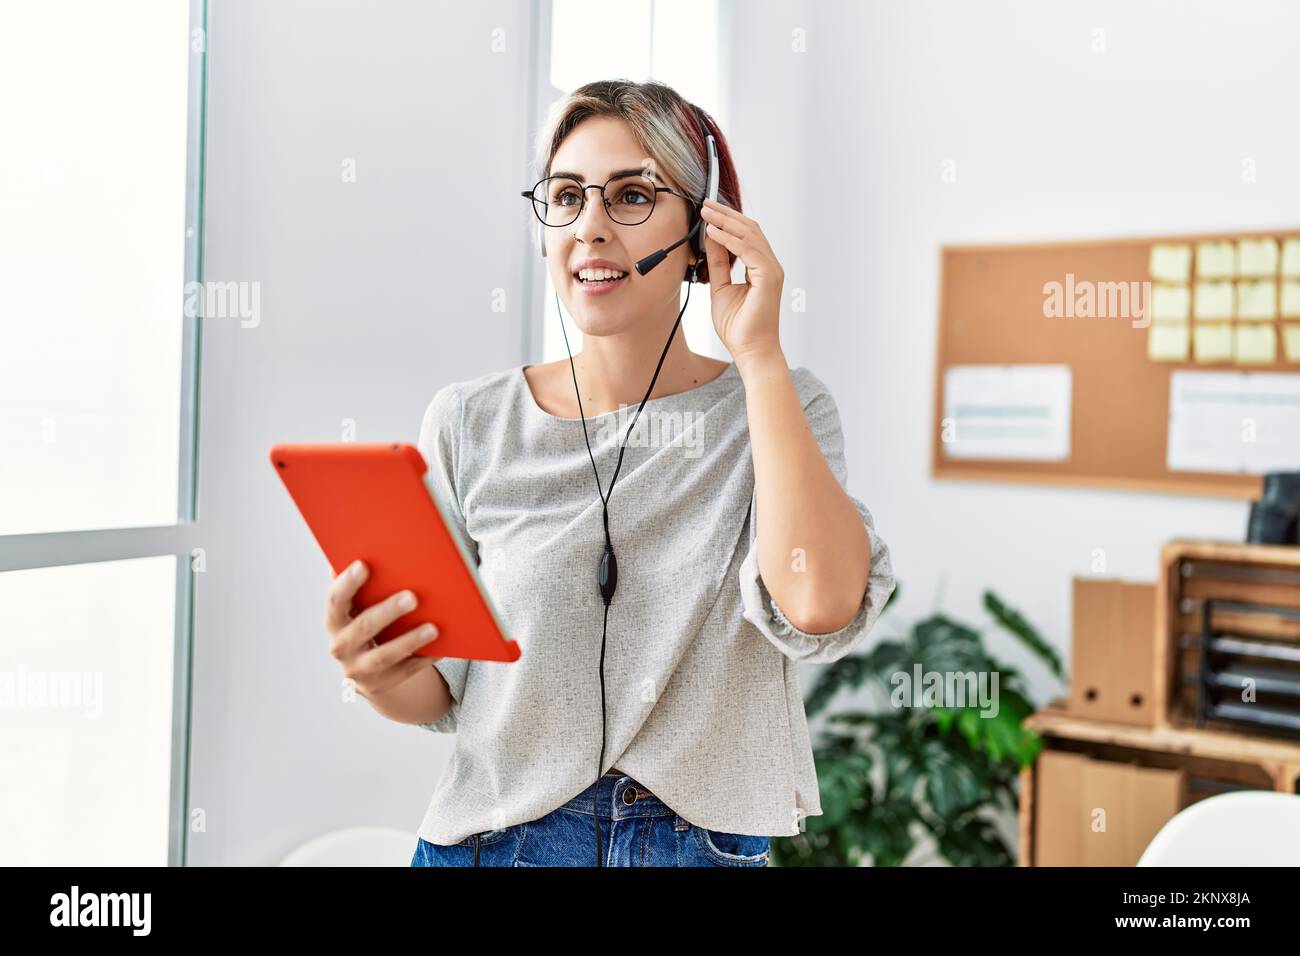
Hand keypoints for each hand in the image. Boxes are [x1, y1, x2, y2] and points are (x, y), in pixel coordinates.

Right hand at [323, 560, 441, 698]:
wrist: (367, 668)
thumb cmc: (366, 620)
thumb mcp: (358, 604)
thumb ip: (359, 583)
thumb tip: (361, 545)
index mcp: (334, 619)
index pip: (335, 600)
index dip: (347, 583)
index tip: (363, 564)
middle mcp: (341, 646)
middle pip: (363, 627)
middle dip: (388, 611)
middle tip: (413, 596)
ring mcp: (359, 669)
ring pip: (384, 656)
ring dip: (410, 640)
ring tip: (434, 627)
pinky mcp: (381, 684)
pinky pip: (405, 672)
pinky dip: (425, 659)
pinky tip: (443, 647)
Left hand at [699, 197, 784, 361]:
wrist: (750, 350)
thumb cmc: (739, 327)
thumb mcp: (720, 288)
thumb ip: (718, 264)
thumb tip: (710, 241)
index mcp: (761, 268)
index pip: (746, 235)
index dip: (727, 220)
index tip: (707, 211)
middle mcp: (770, 266)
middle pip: (749, 229)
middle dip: (726, 214)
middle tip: (705, 203)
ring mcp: (772, 270)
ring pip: (750, 235)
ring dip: (725, 221)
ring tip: (706, 212)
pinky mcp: (769, 278)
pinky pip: (748, 250)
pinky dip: (729, 238)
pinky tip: (713, 231)